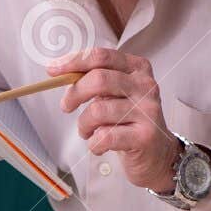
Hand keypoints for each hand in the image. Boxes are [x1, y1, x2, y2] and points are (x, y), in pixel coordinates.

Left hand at [51, 47, 180, 191]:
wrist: (157, 154)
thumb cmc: (129, 121)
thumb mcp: (115, 94)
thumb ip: (94, 80)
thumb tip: (59, 71)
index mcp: (137, 68)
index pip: (101, 56)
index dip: (73, 62)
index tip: (52, 70)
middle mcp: (146, 86)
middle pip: (99, 79)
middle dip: (74, 94)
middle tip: (66, 106)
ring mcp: (148, 111)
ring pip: (98, 111)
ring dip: (83, 125)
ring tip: (88, 131)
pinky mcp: (145, 136)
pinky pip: (105, 136)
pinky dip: (94, 143)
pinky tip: (99, 145)